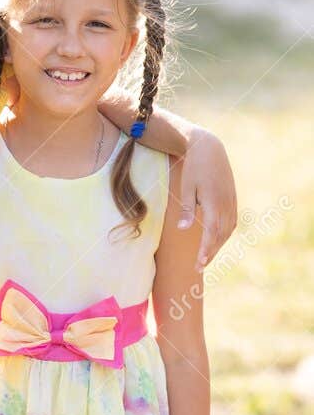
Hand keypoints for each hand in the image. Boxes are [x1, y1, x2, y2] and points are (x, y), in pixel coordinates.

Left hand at [177, 134, 236, 270]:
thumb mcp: (186, 187)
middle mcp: (226, 203)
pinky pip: (231, 221)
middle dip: (210, 252)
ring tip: (206, 257)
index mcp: (214, 201)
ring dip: (218, 245)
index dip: (206, 249)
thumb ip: (186, 209)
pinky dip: (224, 234)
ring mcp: (231, 201)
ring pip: (227, 230)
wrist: (208, 147)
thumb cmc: (194, 167)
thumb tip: (182, 229)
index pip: (211, 232)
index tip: (199, 263)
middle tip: (199, 267)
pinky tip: (217, 241)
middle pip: (220, 235)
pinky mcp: (232, 198)